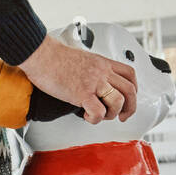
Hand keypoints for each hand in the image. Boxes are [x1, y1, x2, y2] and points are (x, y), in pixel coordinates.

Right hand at [20, 35, 136, 123]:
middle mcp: (102, 72)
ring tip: (100, 115)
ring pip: (118, 102)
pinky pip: (98, 112)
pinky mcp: (82, 94)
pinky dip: (95, 119)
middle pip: (130, 90)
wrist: (42, 55)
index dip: (134, 90)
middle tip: (122, 116)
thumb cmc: (55, 58)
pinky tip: (86, 115)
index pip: (130, 74)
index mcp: (103, 63)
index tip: (128, 99)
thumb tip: (92, 82)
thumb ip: (92, 69)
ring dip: (112, 114)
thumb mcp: (82, 59)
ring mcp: (93, 83)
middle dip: (130, 108)